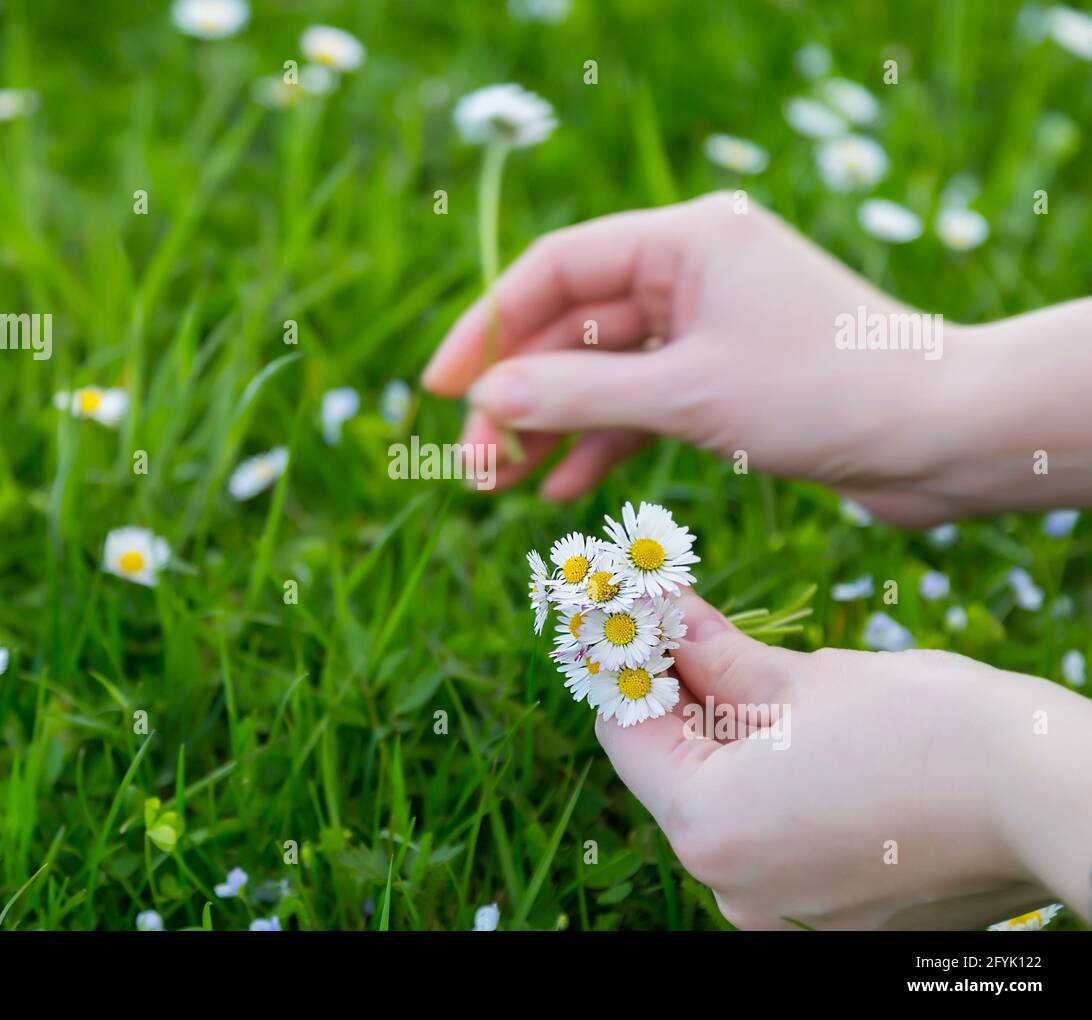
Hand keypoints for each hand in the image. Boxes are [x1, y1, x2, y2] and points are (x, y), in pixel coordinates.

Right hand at [423, 192, 1085, 525]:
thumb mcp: (687, 394)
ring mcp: (707, 326)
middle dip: (517, 394)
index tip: (437, 388)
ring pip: (602, 372)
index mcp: (686, 238)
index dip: (487, 327)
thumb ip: (577, 395)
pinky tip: (563, 489)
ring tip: (501, 484)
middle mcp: (692, 271)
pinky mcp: (724, 378)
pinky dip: (603, 444)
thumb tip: (482, 397)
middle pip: (571, 327)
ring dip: (551, 426)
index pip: (556, 268)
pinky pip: (642, 405)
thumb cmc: (826, 394)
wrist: (942, 440)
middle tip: (473, 463)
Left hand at [598, 590, 1091, 929]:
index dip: (633, 663)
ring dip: (731, 744)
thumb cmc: (929, 730)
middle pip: (674, 774)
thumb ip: (712, 655)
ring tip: (768, 683)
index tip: (646, 617)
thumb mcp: (799, 678)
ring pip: (727, 808)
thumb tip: (665, 617)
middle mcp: (734, 889)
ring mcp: (785, 913)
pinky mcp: (834, 918)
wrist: (1051, 799)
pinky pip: (777, 842)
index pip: (627, 731)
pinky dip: (778, 789)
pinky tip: (816, 743)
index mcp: (710, 828)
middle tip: (700, 631)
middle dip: (683, 700)